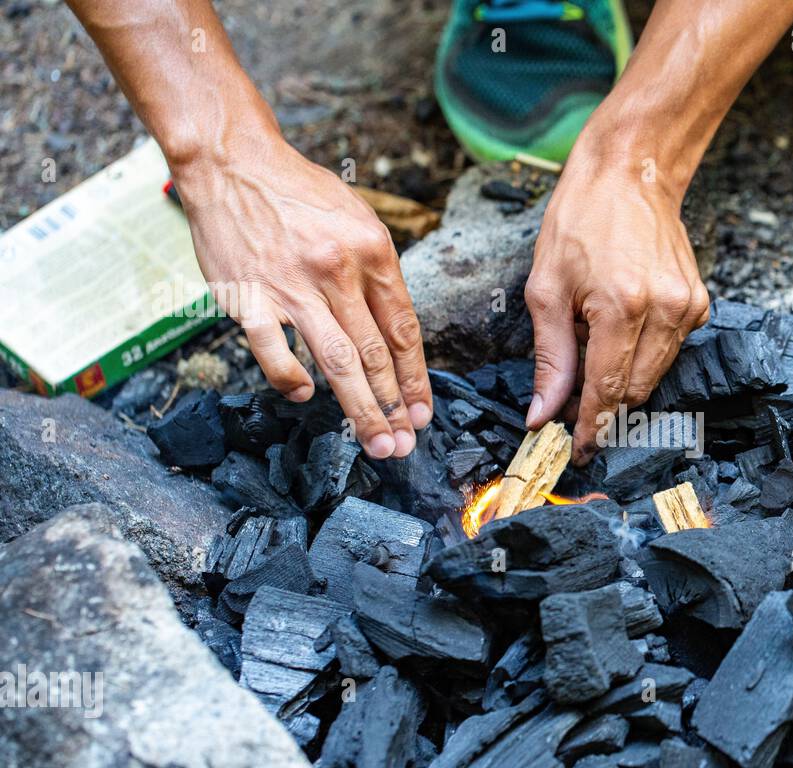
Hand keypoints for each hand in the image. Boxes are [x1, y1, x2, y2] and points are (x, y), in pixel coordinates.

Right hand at [174, 136, 431, 458]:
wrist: (231, 161)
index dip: (416, 377)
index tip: (423, 412)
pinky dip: (291, 380)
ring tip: (377, 442)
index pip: (403, 329)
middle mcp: (337, 270)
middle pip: (375, 354)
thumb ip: (377, 274)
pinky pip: (275, 353)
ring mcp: (292, 286)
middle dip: (395, 406)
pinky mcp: (249, 297)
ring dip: (361, 409)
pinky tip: (306, 396)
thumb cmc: (297, 194)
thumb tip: (396, 335)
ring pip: (338, 362)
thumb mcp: (356, 220)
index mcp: (372, 250)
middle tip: (405, 444)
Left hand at [524, 142, 708, 463]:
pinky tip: (621, 328)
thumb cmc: (581, 220)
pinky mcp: (700, 303)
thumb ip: (550, 358)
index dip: (591, 427)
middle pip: (634, 391)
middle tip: (572, 403)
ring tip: (592, 350)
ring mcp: (688, 307)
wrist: (631, 173)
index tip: (576, 451)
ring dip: (622, 380)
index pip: (608, 390)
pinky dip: (643, 355)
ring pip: (653, 376)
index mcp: (622, 306)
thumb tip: (542, 414)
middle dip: (603, 406)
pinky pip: (669, 351)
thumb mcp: (546, 288)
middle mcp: (665, 310)